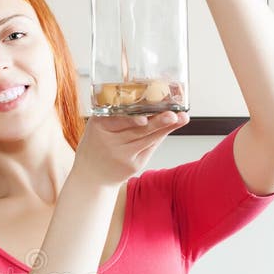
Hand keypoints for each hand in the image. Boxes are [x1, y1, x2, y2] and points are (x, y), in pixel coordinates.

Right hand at [74, 110, 190, 185]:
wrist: (92, 175)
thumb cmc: (96, 145)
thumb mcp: (98, 127)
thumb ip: (116, 115)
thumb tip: (147, 98)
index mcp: (99, 126)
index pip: (117, 121)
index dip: (130, 121)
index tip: (143, 118)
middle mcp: (110, 142)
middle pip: (137, 131)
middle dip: (157, 122)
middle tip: (173, 115)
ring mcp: (122, 156)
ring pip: (147, 139)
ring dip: (166, 127)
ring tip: (181, 118)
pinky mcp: (133, 165)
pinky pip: (150, 148)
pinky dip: (161, 136)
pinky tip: (172, 127)